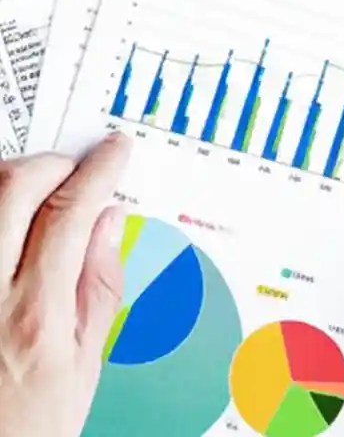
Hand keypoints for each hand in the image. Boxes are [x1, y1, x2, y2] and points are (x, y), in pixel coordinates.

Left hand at [0, 135, 131, 436]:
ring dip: (12, 182)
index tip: (114, 152)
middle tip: (75, 168)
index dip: (98, 170)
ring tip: (38, 195)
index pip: (69, 213)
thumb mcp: (83, 364)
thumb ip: (97, 285)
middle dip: (50, 163)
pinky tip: (8, 223)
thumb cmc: (26, 427)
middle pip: (12, 188)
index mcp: (34, 312)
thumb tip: (106, 224)